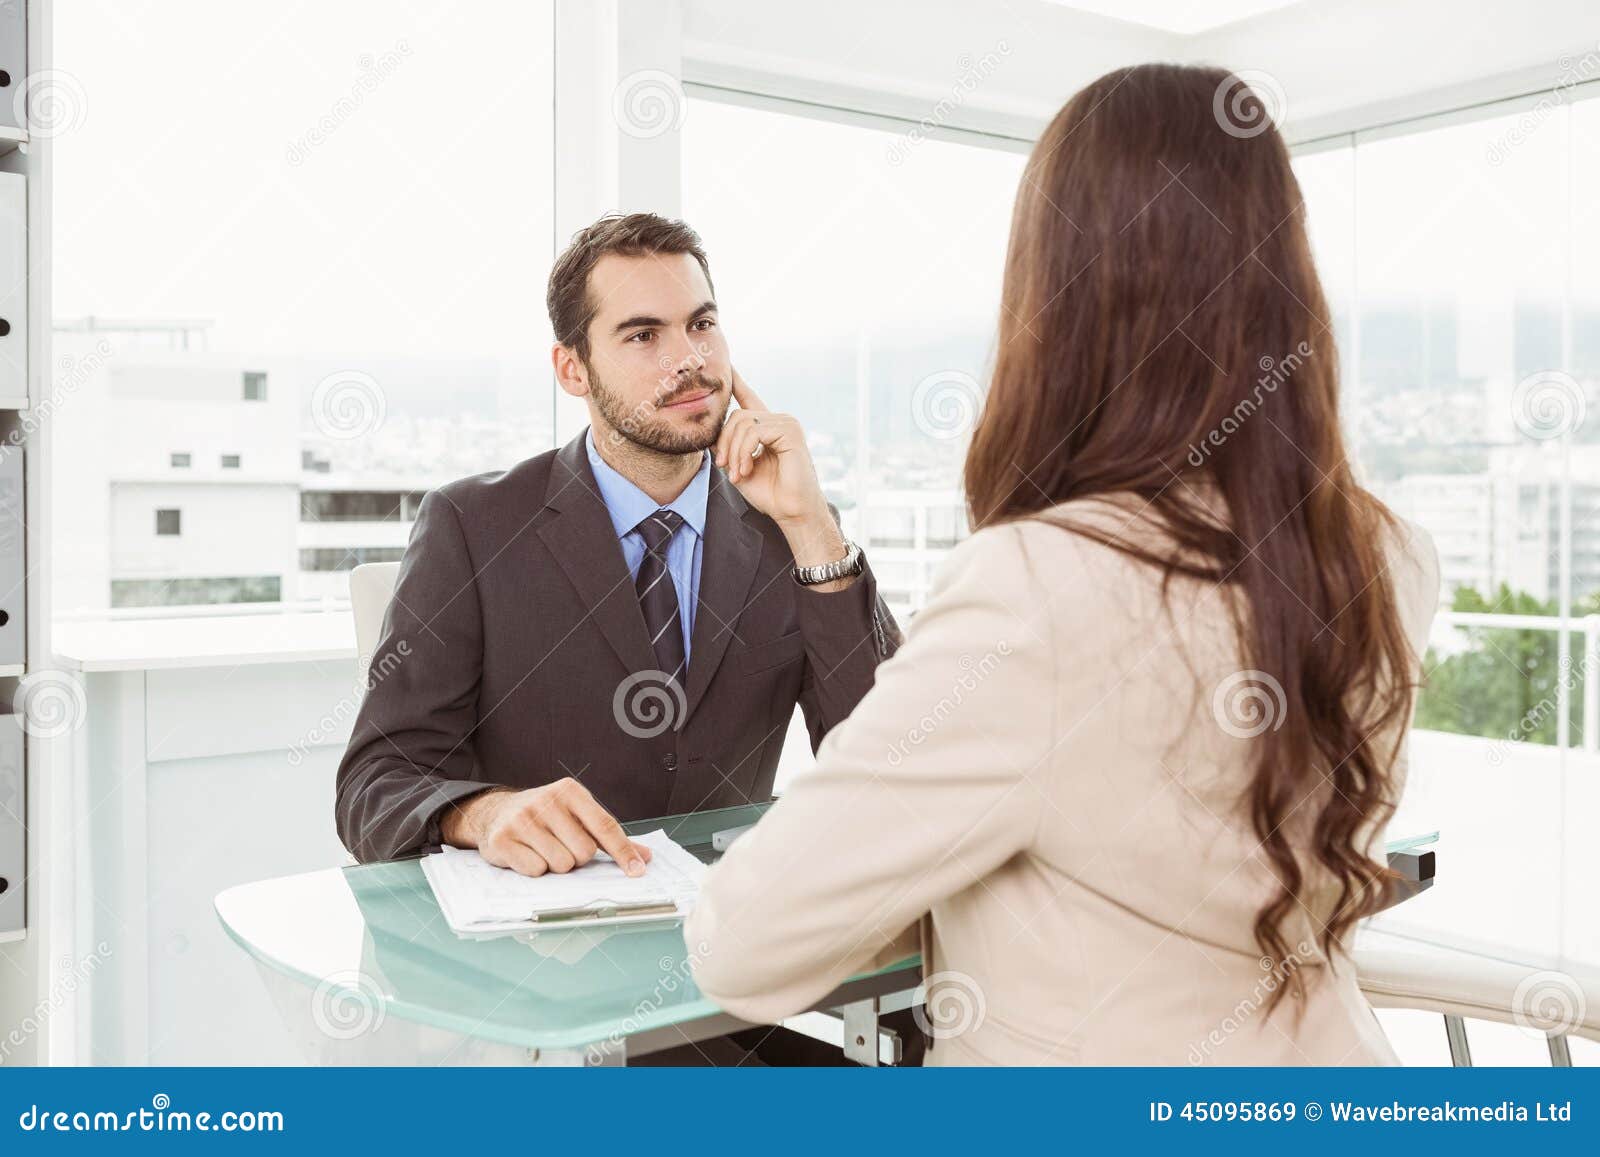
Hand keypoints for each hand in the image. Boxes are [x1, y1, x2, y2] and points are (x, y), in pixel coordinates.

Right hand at [440, 778, 655, 877]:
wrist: (496, 812)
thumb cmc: (546, 818)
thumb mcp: (577, 816)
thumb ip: (609, 836)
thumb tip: (645, 856)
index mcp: (570, 791)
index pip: (605, 826)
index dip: (623, 851)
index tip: (637, 871)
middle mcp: (546, 801)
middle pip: (584, 852)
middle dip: (577, 857)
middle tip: (561, 845)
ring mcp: (522, 819)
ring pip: (561, 864)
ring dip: (556, 865)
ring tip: (543, 848)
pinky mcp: (502, 839)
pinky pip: (536, 870)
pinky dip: (535, 869)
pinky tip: (526, 853)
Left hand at [714, 370, 830, 526]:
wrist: (791, 511)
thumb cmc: (770, 494)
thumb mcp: (738, 467)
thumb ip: (726, 447)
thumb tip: (709, 434)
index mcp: (767, 428)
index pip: (748, 398)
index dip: (736, 382)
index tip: (726, 366)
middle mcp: (778, 420)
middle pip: (736, 415)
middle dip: (724, 442)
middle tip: (723, 467)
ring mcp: (786, 423)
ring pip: (743, 423)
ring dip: (734, 452)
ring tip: (737, 474)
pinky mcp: (790, 430)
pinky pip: (754, 432)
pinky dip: (744, 452)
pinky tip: (746, 470)